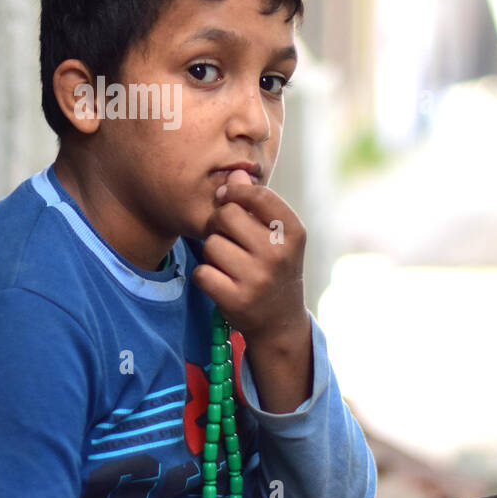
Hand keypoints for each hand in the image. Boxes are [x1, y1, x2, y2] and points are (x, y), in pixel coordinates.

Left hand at [191, 169, 308, 345]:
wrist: (280, 322)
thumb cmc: (274, 268)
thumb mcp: (276, 235)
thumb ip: (256, 204)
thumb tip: (234, 175)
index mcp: (294, 232)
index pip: (258, 195)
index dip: (235, 191)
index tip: (226, 196)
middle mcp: (278, 254)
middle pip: (227, 215)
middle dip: (219, 223)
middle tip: (227, 236)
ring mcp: (258, 279)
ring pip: (211, 244)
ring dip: (213, 252)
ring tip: (230, 264)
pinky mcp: (236, 300)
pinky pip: (202, 272)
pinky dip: (205, 275)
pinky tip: (221, 281)